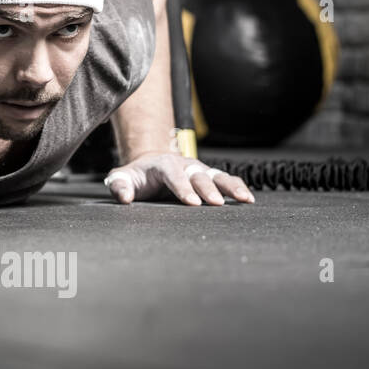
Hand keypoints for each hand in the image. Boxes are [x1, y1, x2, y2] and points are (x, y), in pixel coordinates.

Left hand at [103, 152, 254, 205]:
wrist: (150, 167)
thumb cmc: (136, 177)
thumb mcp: (122, 178)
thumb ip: (120, 186)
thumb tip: (125, 198)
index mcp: (163, 164)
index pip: (173, 175)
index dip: (183, 188)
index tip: (192, 203)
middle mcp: (184, 165)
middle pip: (198, 175)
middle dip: (207, 189)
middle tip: (216, 203)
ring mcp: (199, 170)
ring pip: (217, 176)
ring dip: (231, 186)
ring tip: (244, 199)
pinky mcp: (209, 177)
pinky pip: (226, 180)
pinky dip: (238, 187)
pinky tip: (248, 199)